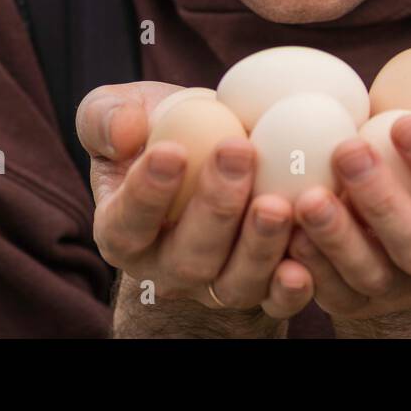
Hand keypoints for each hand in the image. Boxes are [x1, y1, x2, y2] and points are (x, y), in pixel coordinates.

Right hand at [76, 82, 313, 319]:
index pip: (127, 223)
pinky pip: (275, 301)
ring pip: (234, 283)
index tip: (172, 151)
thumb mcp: (121, 109)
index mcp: (121, 231)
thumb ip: (105, 116)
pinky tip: (306, 262)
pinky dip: (292, 289)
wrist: (215, 146)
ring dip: (258, 246)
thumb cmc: (163, 127)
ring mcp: (215, 284)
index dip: (147, 193)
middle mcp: (166, 269)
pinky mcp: (260, 288)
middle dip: (215, 207)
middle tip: (238, 152)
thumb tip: (123, 133)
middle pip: (187, 258)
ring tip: (277, 203)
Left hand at [287, 53, 410, 320]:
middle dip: (383, 201)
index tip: (405, 121)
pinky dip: (307, 267)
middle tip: (346, 150)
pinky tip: (285, 231)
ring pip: (372, 274)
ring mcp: (402, 288)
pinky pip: (332, 293)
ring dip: (337, 238)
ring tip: (307, 195)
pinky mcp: (358, 302)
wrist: (410, 215)